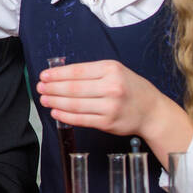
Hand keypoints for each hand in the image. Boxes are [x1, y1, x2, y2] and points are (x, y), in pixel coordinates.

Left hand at [36, 59, 168, 136]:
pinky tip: (56, 111)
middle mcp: (111, 87)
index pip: (77, 71)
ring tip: (44, 99)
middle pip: (73, 88)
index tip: (44, 75)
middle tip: (40, 87)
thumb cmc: (131, 89)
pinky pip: (81, 119)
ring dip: (55, 101)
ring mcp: (110, 106)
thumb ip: (92, 72)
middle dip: (52, 88)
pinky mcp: (108, 122)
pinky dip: (65, 116)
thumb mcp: (116, 71)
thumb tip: (61, 75)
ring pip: (75, 104)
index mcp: (111, 69)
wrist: (151, 110)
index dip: (57, 74)